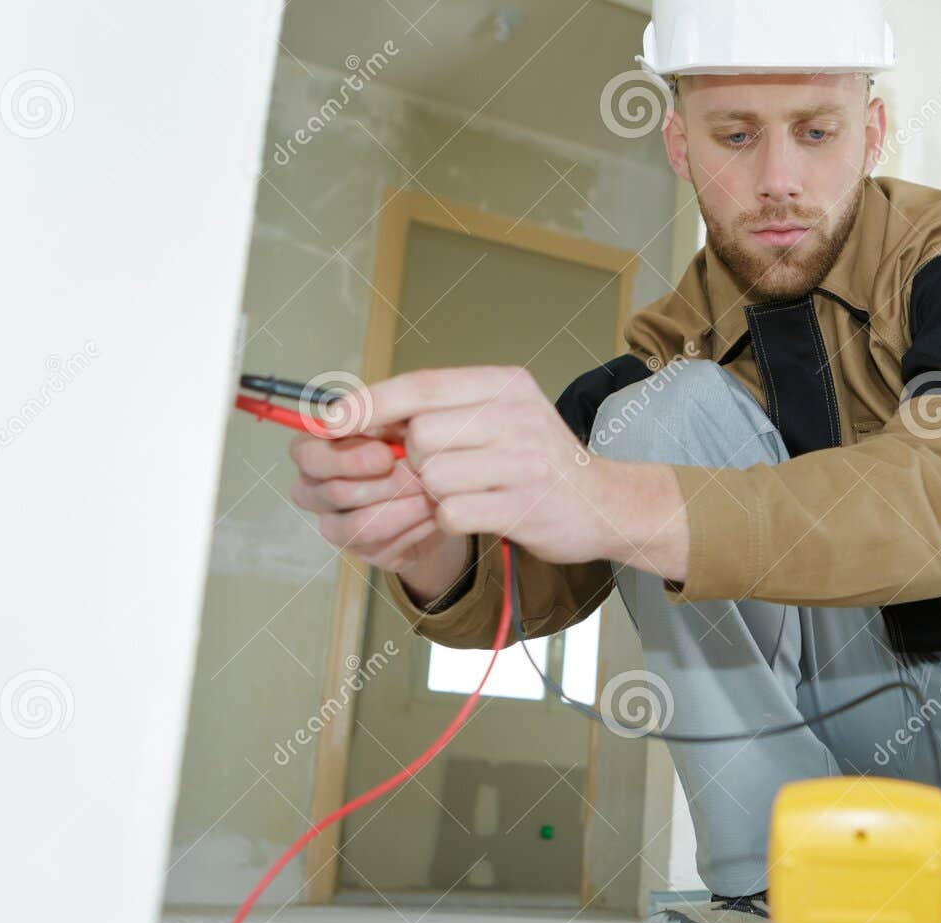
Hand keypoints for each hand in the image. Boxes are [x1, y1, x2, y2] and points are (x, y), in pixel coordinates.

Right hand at [287, 432, 469, 601]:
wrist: (441, 489)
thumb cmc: (411, 445)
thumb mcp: (402, 420)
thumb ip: (384, 414)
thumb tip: (375, 419)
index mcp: (313, 451)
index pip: (308, 456)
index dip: (346, 459)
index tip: (386, 455)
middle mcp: (315, 491)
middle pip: (337, 492)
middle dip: (387, 483)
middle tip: (422, 475)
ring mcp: (336, 526)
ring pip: (360, 526)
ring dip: (403, 508)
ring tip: (433, 493)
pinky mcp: (365, 553)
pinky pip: (385, 546)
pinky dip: (416, 527)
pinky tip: (436, 512)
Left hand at [332, 365, 688, 578]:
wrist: (608, 503)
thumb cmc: (543, 462)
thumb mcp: (504, 416)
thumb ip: (445, 410)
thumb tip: (362, 413)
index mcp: (506, 385)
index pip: (422, 386)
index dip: (371, 402)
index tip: (332, 419)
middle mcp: (516, 416)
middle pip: (422, 434)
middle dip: (419, 460)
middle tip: (450, 470)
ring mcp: (521, 462)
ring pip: (433, 476)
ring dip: (439, 492)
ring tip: (473, 491)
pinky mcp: (521, 505)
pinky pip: (452, 512)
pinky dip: (454, 519)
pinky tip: (484, 513)